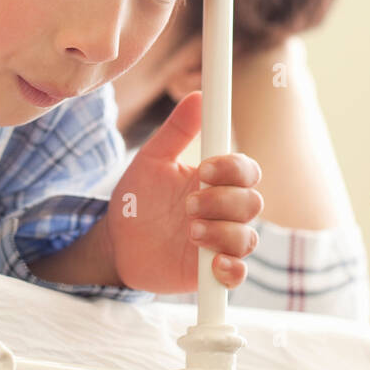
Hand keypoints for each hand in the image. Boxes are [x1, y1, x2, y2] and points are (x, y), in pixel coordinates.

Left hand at [106, 91, 262, 292]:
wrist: (117, 243)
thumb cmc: (139, 198)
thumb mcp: (152, 160)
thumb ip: (176, 130)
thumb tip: (198, 95)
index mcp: (216, 182)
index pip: (246, 171)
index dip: (233, 168)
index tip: (205, 168)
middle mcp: (225, 211)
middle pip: (253, 203)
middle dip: (223, 202)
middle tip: (189, 205)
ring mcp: (221, 242)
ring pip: (247, 238)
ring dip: (223, 233)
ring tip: (190, 231)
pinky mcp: (213, 272)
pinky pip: (238, 274)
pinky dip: (231, 270)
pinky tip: (212, 263)